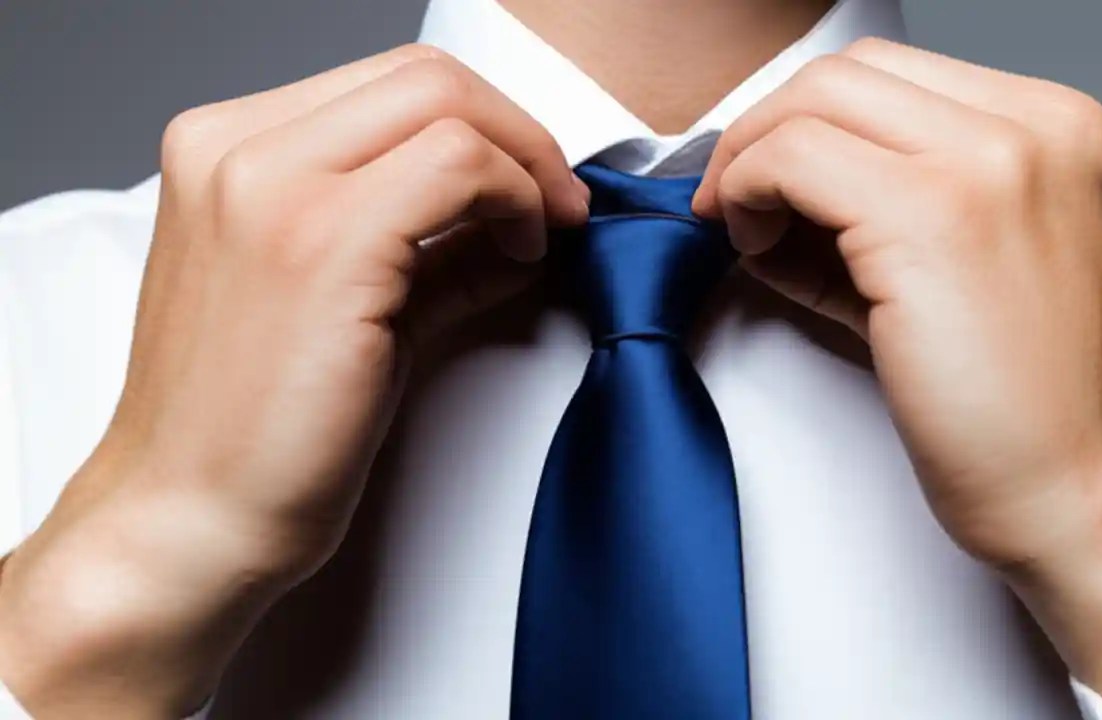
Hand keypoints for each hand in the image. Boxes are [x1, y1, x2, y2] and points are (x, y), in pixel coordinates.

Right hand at [0, 45, 586, 718]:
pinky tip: (524, 252)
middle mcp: (236, 149)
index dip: (485, 122)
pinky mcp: (322, 245)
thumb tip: (511, 219)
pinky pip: (459, 167)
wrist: (189, 521)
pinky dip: (515, 199)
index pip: (390, 81)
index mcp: (223, 148)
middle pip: (425, 77)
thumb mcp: (336, 299)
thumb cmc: (252, 427)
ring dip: (524, 163)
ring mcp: (271, 188)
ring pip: (447, 106)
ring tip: (544, 229)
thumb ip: (421, 244)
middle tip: (557, 199)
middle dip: (517, 131)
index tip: (529, 179)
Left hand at [694, 38, 1101, 707]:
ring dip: (750, 160)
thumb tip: (768, 183)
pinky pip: (791, 158)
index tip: (765, 182)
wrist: (1083, 494)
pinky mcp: (933, 219)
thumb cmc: (1021, 403)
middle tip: (732, 203)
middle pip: (844, 72)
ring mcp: (988, 163)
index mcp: (1053, 125)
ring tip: (746, 233)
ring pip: (813, 102)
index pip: (887, 72)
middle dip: (765, 131)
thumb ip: (881, 205)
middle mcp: (1032, 125)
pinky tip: (755, 252)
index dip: (804, 121)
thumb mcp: (960, 268)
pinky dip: (748, 193)